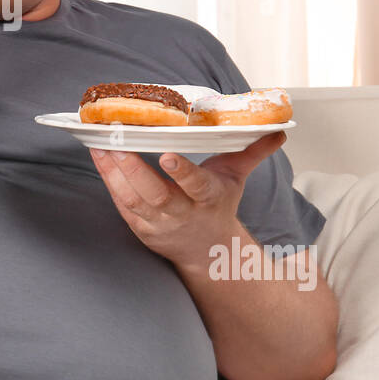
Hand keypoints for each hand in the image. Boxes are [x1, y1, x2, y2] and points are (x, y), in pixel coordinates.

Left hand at [89, 131, 287, 265]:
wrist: (207, 249)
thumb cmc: (218, 204)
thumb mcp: (237, 177)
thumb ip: (253, 151)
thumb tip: (279, 130)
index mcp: (208, 198)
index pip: (196, 185)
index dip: (182, 172)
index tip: (167, 155)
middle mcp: (183, 213)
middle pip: (157, 194)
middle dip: (134, 169)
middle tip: (116, 141)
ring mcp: (159, 224)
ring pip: (133, 200)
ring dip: (113, 172)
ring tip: (100, 144)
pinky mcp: (140, 228)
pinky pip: (121, 204)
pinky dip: (108, 181)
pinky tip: (98, 157)